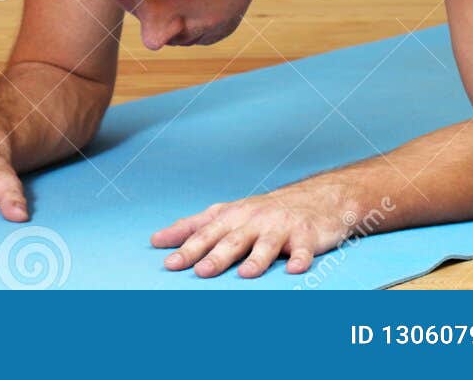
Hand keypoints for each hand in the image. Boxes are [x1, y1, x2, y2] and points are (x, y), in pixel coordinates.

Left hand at [151, 176, 357, 278]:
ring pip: (266, 244)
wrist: (315, 198)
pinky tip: (295, 269)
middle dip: (217, 255)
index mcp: (233, 216)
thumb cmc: (263, 212)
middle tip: (201, 271)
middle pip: (233, 239)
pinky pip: (303, 249)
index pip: (206, 232)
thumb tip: (157, 240)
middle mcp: (254, 219)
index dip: (188, 247)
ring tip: (245, 273)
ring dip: (256, 258)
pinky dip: (300, 258)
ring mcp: (281, 226)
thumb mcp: (228, 214)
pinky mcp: (306, 235)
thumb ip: (194, 227)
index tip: (170, 264)